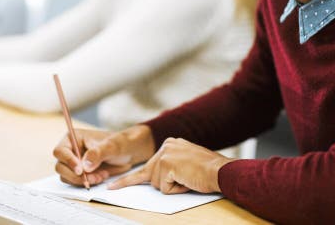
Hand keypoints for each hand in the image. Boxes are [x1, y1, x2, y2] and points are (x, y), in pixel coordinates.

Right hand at [53, 125, 154, 186]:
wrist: (128, 153)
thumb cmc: (119, 144)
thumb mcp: (111, 146)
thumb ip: (97, 153)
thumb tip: (84, 166)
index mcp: (73, 138)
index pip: (60, 151)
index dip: (68, 161)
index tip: (81, 170)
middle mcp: (70, 150)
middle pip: (60, 167)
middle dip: (76, 175)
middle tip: (92, 177)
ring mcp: (74, 163)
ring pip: (66, 177)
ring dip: (82, 180)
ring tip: (100, 175)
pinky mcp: (79, 173)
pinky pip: (75, 182)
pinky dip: (87, 183)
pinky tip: (100, 177)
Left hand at [108, 138, 234, 193]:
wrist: (220, 171)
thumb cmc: (207, 171)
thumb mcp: (186, 164)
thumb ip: (171, 167)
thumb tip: (157, 181)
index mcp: (170, 144)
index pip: (147, 164)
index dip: (130, 180)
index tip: (113, 187)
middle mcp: (165, 146)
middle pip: (151, 176)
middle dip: (164, 184)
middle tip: (185, 178)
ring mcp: (165, 154)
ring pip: (156, 183)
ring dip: (173, 187)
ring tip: (189, 178)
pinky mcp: (166, 164)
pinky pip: (163, 188)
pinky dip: (176, 190)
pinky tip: (187, 180)